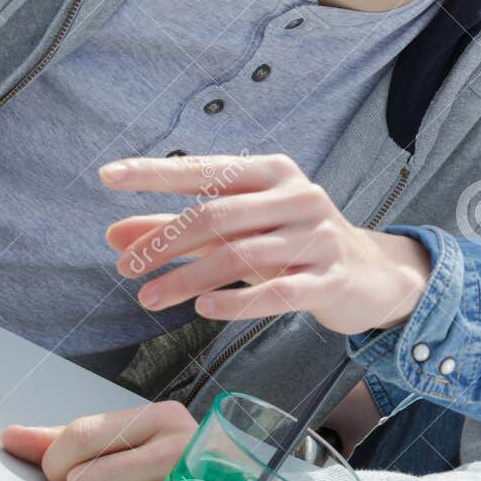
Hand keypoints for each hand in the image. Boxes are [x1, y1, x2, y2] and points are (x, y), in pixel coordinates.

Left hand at [100, 153, 431, 335]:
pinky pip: (278, 293)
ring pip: (242, 256)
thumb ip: (180, 230)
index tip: (109, 175)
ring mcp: (319, 238)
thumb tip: (114, 235)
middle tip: (125, 268)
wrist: (372, 274)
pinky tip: (203, 310)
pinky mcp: (331, 279)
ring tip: (150, 298)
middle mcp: (299, 198)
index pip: (208, 170)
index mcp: (274, 173)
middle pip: (219, 215)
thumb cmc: (295, 246)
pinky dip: (236, 303)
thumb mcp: (240, 231)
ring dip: (187, 279)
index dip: (157, 173)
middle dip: (165, 241)